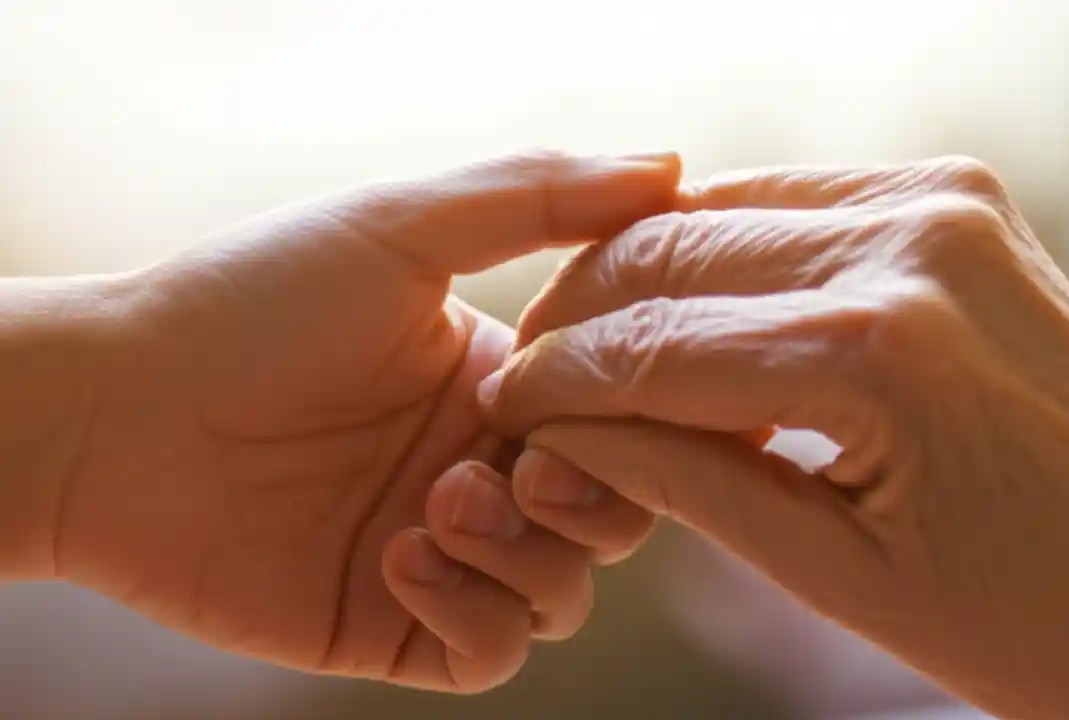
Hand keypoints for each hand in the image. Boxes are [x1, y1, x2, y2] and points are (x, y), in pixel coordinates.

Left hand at [45, 152, 672, 691]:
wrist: (113, 415)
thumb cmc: (252, 306)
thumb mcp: (404, 225)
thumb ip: (542, 194)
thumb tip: (673, 168)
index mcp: (501, 380)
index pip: (627, 416)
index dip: (636, 416)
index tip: (601, 396)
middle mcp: (484, 466)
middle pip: (617, 513)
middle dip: (594, 496)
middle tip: (522, 460)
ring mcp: (445, 551)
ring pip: (567, 594)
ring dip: (523, 552)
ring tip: (435, 501)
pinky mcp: (396, 624)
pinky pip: (494, 654)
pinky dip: (473, 612)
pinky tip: (403, 556)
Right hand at [479, 157, 1068, 717]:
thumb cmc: (1031, 624)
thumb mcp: (830, 574)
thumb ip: (680, 480)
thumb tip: (558, 427)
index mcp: (878, 350)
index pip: (652, 344)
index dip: (558, 380)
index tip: (507, 410)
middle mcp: (916, 241)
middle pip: (674, 249)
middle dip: (582, 314)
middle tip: (532, 378)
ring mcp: (950, 204)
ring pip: (726, 207)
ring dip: (647, 274)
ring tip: (599, 351)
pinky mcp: (965, 201)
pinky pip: (798, 204)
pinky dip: (730, 252)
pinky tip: (695, 314)